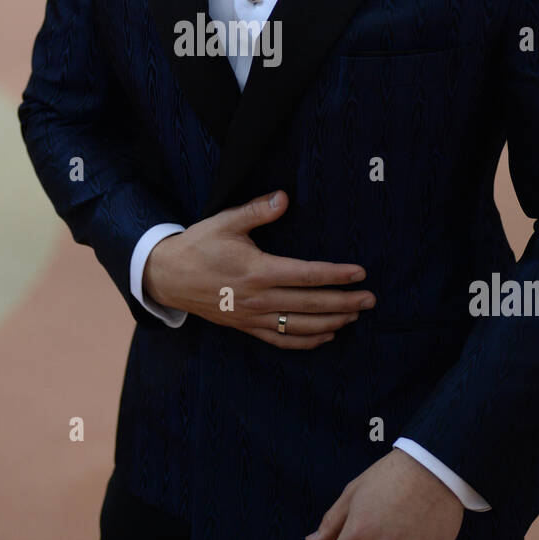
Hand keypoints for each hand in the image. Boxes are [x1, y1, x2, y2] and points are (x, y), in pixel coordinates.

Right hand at [143, 188, 375, 347]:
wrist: (167, 276)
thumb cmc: (199, 245)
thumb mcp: (225, 222)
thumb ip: (257, 211)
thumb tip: (285, 197)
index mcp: (258, 270)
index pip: (307, 275)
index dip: (336, 275)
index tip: (360, 273)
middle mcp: (259, 298)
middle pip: (311, 304)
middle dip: (344, 302)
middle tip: (370, 299)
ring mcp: (252, 316)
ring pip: (300, 326)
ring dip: (331, 322)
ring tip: (355, 316)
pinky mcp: (245, 327)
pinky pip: (280, 340)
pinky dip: (305, 342)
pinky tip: (325, 337)